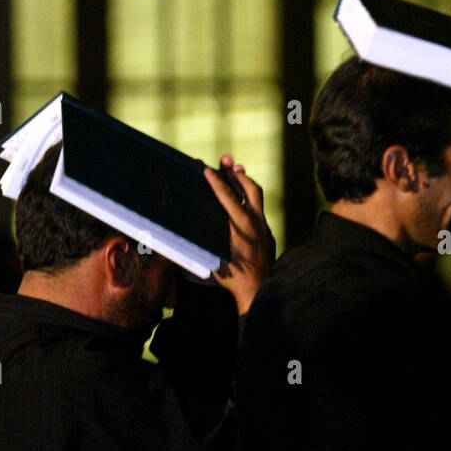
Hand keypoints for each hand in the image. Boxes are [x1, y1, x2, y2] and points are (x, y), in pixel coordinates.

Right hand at [203, 154, 274, 314]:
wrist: (260, 290)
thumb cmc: (232, 277)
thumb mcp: (214, 259)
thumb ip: (204, 243)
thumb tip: (183, 236)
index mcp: (240, 226)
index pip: (227, 197)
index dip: (216, 181)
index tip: (207, 168)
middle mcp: (255, 222)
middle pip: (249, 188)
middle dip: (235, 172)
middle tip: (225, 160)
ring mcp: (263, 226)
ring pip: (257, 196)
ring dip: (245, 182)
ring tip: (235, 170)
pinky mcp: (267, 232)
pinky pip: (258, 208)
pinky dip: (249, 198)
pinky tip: (241, 197)